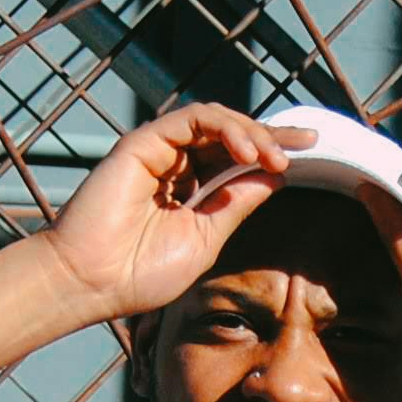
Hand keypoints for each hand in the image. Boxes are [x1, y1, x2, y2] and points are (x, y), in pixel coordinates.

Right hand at [38, 104, 305, 324]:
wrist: (91, 283)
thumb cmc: (138, 273)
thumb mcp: (206, 238)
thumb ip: (236, 203)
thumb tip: (273, 176)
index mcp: (190, 190)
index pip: (236, 160)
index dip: (272, 152)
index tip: (310, 153)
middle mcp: (175, 165)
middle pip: (231, 135)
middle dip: (272, 136)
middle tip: (305, 144)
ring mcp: (159, 152)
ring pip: (215, 121)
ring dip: (252, 133)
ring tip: (275, 155)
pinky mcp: (144, 142)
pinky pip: (192, 118)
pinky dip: (224, 127)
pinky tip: (246, 151)